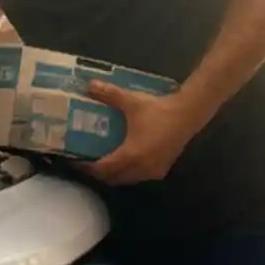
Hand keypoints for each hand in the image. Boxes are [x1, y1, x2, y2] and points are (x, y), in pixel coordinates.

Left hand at [79, 81, 208, 185]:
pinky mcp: (162, 170)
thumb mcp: (131, 101)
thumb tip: (89, 85)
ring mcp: (152, 172)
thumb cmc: (158, 110)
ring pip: (127, 180)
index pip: (103, 169)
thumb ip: (109, 94)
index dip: (87, 167)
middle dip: (98, 173)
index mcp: (130, 156)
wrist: (188, 114)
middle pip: (113, 178)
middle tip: (87, 160)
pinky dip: (128, 173)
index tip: (76, 161)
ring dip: (114, 174)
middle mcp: (140, 169)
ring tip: (103, 160)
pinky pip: (139, 177)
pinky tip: (125, 160)